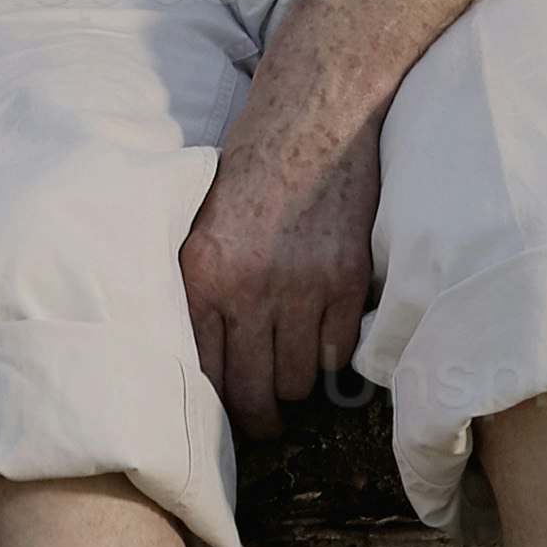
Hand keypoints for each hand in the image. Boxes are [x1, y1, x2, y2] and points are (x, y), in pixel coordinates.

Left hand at [178, 121, 383, 431]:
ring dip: (297, 382)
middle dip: (261, 420)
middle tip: (268, 424)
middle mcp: (248, 289)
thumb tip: (208, 367)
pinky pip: (337, 352)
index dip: (218, 408)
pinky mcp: (345, 281)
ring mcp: (301, 288)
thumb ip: (202, 295)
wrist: (312, 123)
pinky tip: (323, 333)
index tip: (228, 417)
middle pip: (254, 394)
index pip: (206, 375)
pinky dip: (331, 352)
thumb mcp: (201, 231)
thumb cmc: (250, 176)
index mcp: (202, 278)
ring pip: (298, 381)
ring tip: (294, 367)